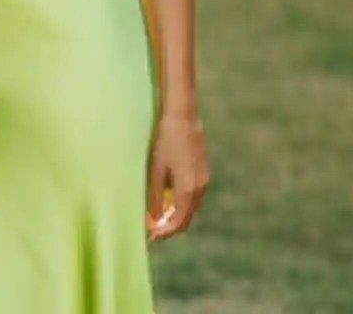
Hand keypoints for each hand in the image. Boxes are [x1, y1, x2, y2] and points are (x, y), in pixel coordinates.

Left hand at [146, 114, 209, 240]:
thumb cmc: (164, 141)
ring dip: (175, 216)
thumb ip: (155, 197)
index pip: (177, 223)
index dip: (163, 233)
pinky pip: (192, 196)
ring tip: (155, 217)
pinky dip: (180, 204)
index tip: (148, 237)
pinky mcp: (202, 170)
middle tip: (150, 231)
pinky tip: (166, 200)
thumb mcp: (155, 170)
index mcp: (188, 189)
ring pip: (190, 208)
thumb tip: (152, 220)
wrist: (182, 115)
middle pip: (186, 218)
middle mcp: (200, 187)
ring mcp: (204, 179)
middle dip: (169, 227)